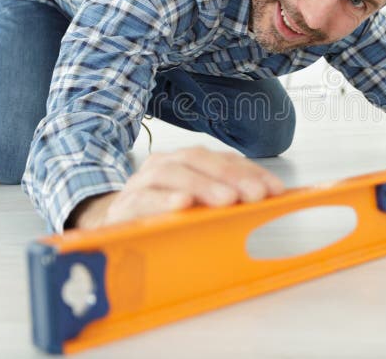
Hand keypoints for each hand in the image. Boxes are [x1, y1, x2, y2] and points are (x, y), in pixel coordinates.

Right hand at [69, 146, 285, 229]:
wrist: (110, 226)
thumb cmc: (161, 216)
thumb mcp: (197, 205)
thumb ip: (227, 199)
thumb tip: (270, 202)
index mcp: (186, 162)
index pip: (222, 159)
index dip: (250, 172)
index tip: (275, 190)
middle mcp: (163, 165)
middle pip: (198, 159)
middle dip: (231, 176)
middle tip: (254, 195)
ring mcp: (141, 183)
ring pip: (171, 172)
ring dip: (202, 185)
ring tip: (225, 200)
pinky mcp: (123, 206)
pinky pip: (142, 199)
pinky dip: (163, 201)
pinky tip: (182, 204)